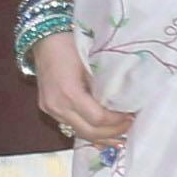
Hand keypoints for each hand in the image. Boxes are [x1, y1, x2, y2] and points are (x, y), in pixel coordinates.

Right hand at [32, 33, 134, 148]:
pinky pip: (71, 126)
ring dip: (100, 137)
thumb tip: (123, 102)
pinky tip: (101, 136)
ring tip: (119, 139)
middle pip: (88, 131)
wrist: (44, 37)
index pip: (97, 118)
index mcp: (68, 93)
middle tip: (129, 129)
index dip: (116, 121)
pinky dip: (87, 131)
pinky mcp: (48, 108)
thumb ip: (104, 85)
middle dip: (111, 133)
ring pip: (78, 132)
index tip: (131, 116)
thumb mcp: (92, 63)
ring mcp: (50, 109)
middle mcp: (57, 106)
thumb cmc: (70, 45)